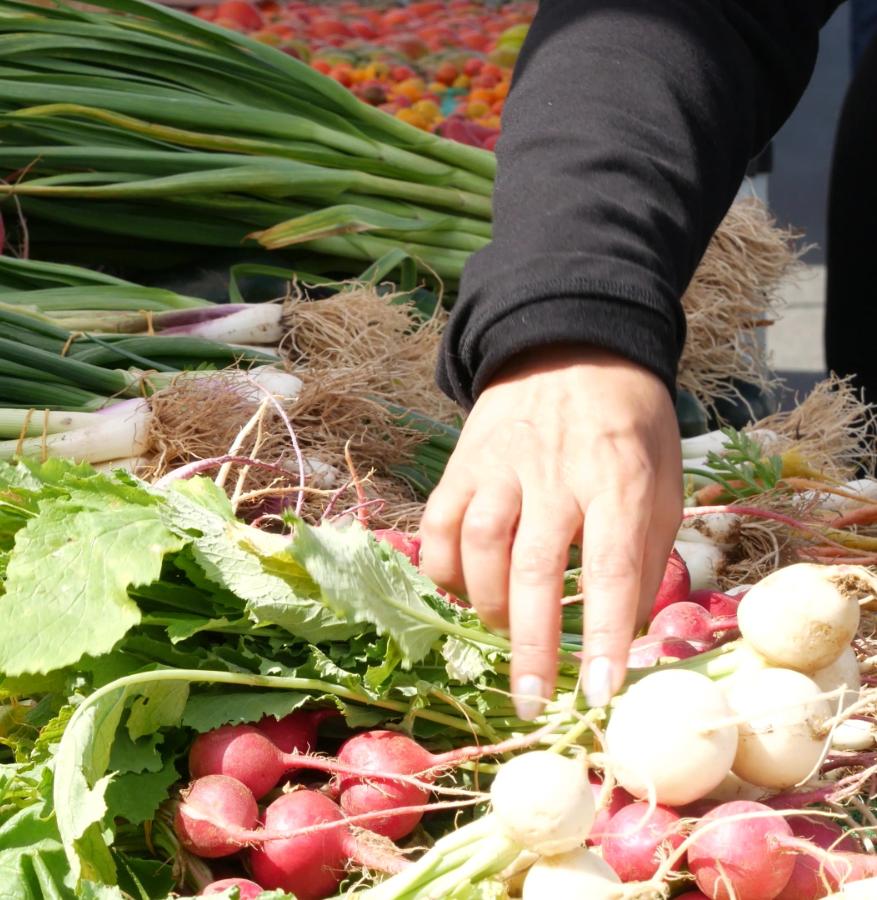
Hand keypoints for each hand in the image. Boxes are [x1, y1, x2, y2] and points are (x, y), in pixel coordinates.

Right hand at [420, 345, 682, 719]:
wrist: (572, 348)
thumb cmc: (630, 430)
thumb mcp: (664, 484)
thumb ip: (645, 555)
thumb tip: (621, 633)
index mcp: (621, 481)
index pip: (611, 568)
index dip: (602, 635)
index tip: (597, 693)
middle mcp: (557, 474)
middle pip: (534, 569)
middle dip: (530, 646)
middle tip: (529, 701)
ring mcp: (501, 467)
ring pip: (480, 546)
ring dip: (488, 605)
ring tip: (503, 634)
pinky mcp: (462, 464)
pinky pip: (439, 525)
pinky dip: (443, 569)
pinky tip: (461, 591)